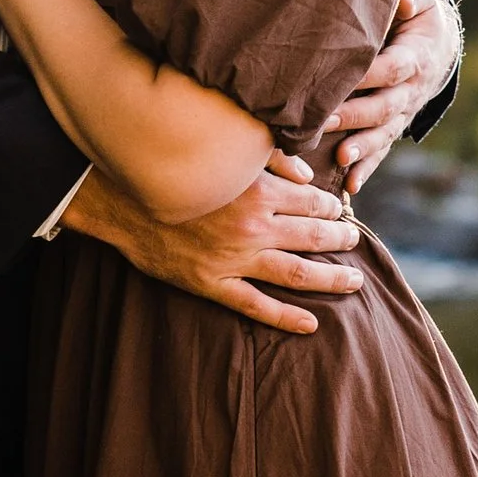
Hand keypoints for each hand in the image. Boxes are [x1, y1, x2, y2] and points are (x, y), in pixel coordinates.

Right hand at [67, 155, 363, 332]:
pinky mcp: (212, 284)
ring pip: (295, 273)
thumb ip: (270, 158)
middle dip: (340, 239)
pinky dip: (286, 317)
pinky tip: (311, 324)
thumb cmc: (174, 171)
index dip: (332, 206)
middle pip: (312, 237)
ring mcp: (234, 259)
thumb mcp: (224, 152)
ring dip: (330, 278)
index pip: (312, 201)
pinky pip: (256, 306)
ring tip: (352, 281)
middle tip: (355, 241)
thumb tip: (307, 176)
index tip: (340, 209)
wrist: (122, 200)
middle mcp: (252, 227)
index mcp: (257, 191)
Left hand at [333, 0, 460, 192]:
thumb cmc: (418, 18)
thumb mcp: (420, 2)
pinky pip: (382, 151)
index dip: (367, 75)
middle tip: (323, 121)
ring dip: (363, 148)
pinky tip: (351, 186)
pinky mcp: (394, 127)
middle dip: (354, 116)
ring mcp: (403, 113)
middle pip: (383, 106)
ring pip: (383, 134)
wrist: (439, 48)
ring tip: (341, 158)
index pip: (390, 69)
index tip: (337, 76)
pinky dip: (367, 168)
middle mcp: (411, 91)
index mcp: (415, 59)